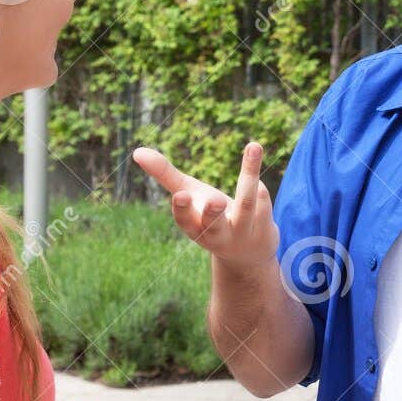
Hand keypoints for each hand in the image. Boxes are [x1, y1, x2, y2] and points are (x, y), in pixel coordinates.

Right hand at [131, 143, 277, 269]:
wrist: (247, 254)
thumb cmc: (210, 218)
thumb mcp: (190, 196)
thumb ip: (165, 175)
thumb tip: (136, 151)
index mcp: (195, 227)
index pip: (186, 222)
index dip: (183, 210)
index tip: (181, 196)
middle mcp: (218, 234)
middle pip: (215, 225)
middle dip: (213, 212)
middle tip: (216, 199)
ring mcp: (243, 233)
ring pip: (246, 206)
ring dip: (249, 177)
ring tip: (253, 146)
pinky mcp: (265, 229)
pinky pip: (264, 203)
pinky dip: (260, 187)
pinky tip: (256, 171)